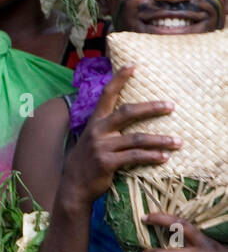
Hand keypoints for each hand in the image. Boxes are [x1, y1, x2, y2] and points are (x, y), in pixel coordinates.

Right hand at [59, 66, 179, 210]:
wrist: (73, 185)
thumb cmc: (87, 161)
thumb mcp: (91, 139)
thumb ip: (106, 128)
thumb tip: (127, 117)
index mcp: (95, 122)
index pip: (107, 94)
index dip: (119, 79)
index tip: (133, 66)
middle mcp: (98, 131)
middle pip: (127, 112)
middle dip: (151, 107)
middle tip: (171, 105)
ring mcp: (102, 146)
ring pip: (137, 139)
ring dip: (160, 140)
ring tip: (178, 142)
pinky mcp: (107, 163)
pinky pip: (135, 157)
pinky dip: (152, 157)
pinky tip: (164, 157)